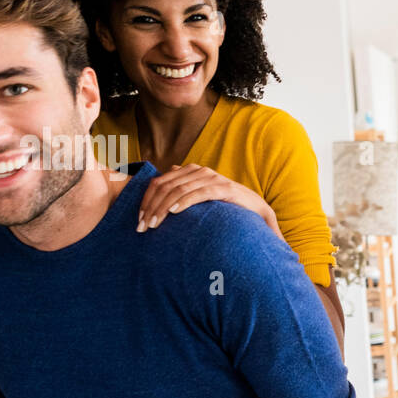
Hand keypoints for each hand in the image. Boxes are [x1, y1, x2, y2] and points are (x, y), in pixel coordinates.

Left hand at [137, 164, 281, 238]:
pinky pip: (198, 193)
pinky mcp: (223, 188)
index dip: (146, 200)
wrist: (257, 209)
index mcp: (191, 171)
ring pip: (177, 190)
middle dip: (151, 207)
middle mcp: (199, 171)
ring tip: (154, 225)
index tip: (139, 220)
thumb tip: (165, 182)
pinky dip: (184, 201)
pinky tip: (174, 212)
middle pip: (165, 186)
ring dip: (162, 208)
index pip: (159, 182)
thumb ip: (184, 188)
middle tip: (142, 227)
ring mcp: (212, 178)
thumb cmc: (226, 206)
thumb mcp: (201, 196)